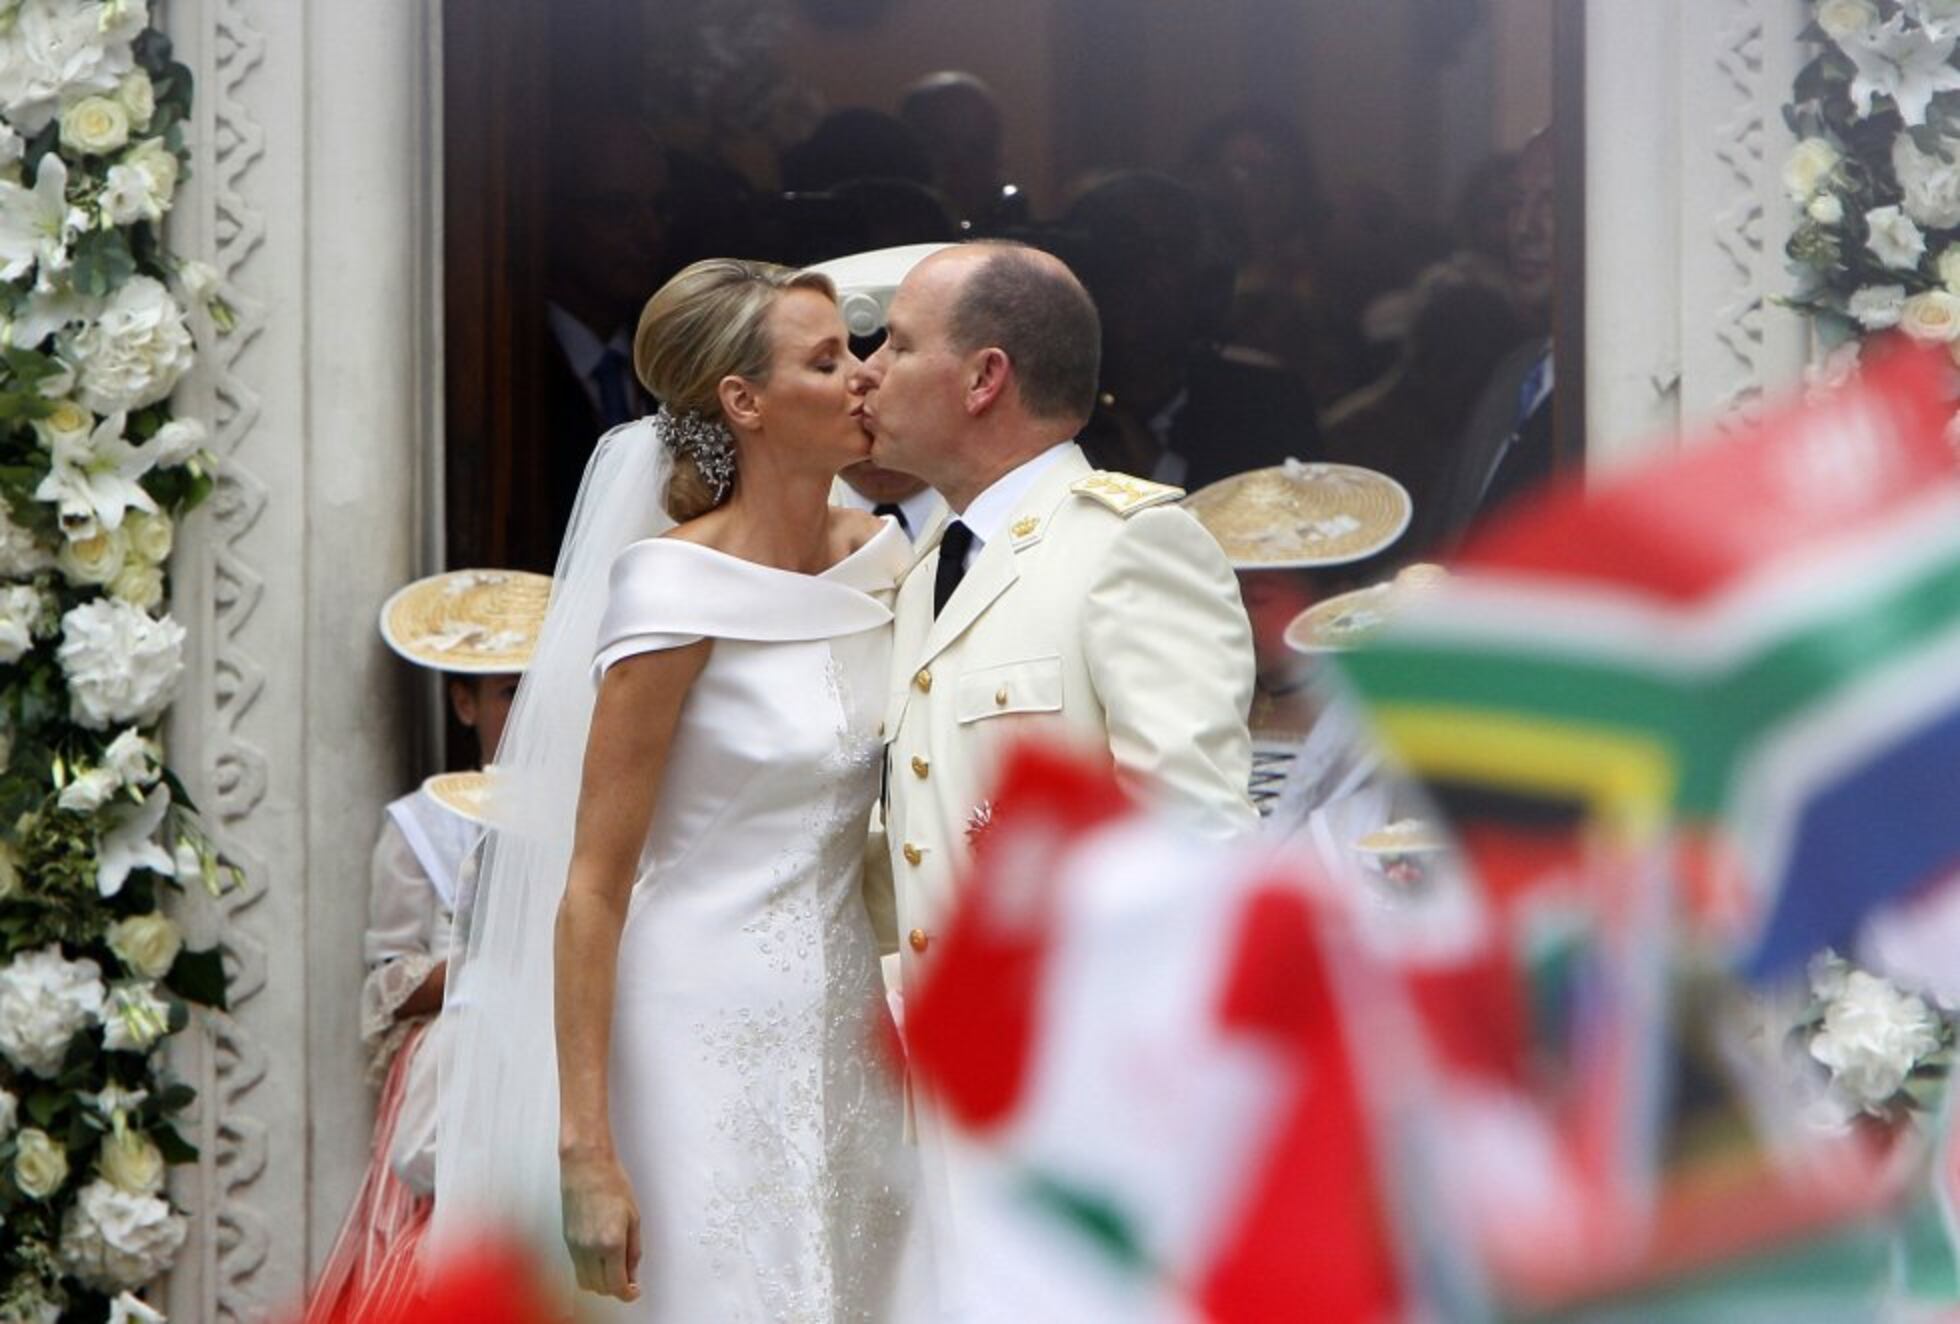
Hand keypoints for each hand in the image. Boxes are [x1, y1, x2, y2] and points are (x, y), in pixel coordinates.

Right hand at [560, 1149, 641, 1300]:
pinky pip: (577, 1268)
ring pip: (585, 1282)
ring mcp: (574, 1246)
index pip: (616, 1285)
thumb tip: (632, 1273)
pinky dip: (589, 1270)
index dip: (627, 1294)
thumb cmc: (613, 1184)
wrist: (585, 1166)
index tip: (635, 1291)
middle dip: (615, 1288)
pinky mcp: (566, 1240)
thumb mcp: (634, 1217)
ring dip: (600, 1282)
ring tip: (613, 1268)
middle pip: (600, 1288)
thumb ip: (634, 1250)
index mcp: (610, 1243)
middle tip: (627, 1278)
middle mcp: (589, 1249)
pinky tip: (600, 1257)